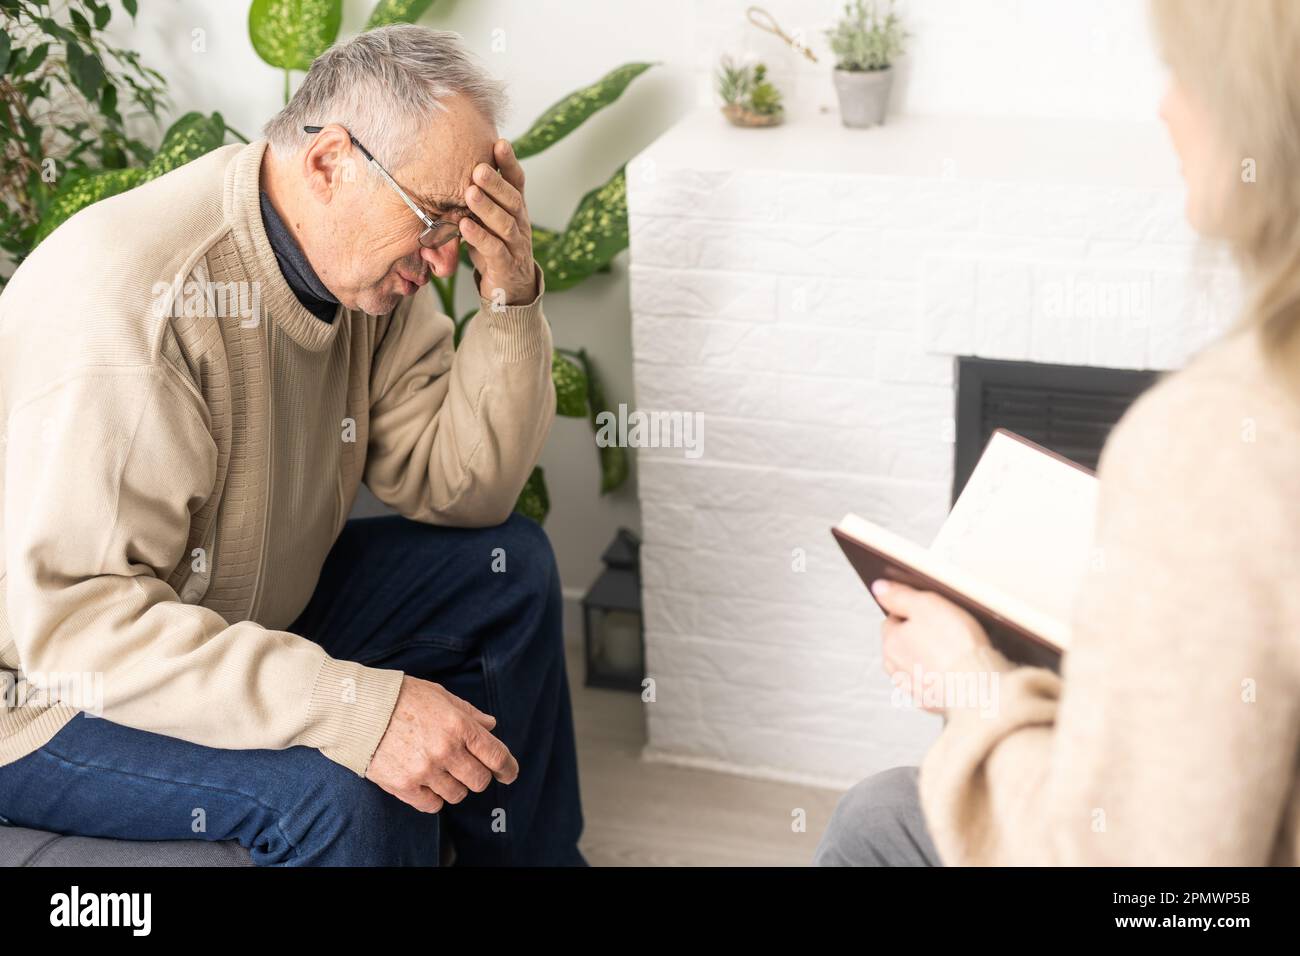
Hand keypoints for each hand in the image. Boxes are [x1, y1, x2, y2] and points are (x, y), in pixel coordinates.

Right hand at [365, 675, 518, 812]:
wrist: (359, 709)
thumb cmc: (402, 697)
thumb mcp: (440, 696)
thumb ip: (469, 713)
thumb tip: (491, 726)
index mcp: (459, 725)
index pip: (496, 756)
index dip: (508, 769)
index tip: (508, 774)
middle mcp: (446, 750)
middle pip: (479, 780)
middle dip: (478, 776)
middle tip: (468, 769)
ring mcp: (425, 770)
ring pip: (457, 794)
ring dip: (454, 785)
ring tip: (440, 771)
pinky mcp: (404, 786)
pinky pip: (432, 805)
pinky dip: (433, 797)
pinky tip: (426, 783)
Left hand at [460, 139, 537, 304]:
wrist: (510, 289)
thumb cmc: (495, 248)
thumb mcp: (488, 220)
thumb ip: (479, 198)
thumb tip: (454, 167)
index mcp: (516, 210)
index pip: (517, 182)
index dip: (510, 164)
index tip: (499, 143)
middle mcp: (520, 225)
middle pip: (513, 200)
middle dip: (496, 183)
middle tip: (478, 168)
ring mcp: (516, 246)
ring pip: (505, 224)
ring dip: (487, 207)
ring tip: (470, 193)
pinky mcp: (506, 267)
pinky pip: (495, 250)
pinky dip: (480, 237)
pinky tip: (465, 225)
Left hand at [871, 580, 994, 714]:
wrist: (980, 688)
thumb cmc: (956, 646)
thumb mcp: (926, 605)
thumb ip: (899, 596)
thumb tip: (879, 588)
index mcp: (890, 644)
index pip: (892, 620)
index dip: (913, 612)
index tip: (932, 612)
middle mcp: (896, 669)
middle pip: (903, 644)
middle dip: (920, 636)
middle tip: (946, 630)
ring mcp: (914, 689)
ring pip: (917, 665)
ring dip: (930, 658)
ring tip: (956, 651)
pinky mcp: (933, 704)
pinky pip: (934, 684)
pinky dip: (942, 677)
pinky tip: (960, 671)